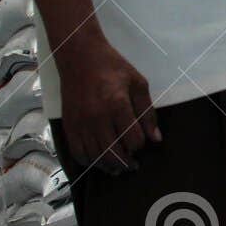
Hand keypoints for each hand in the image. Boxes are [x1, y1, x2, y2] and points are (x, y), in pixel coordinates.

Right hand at [55, 37, 162, 173]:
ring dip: (108, 166)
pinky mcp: (69, 125)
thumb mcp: (138, 84)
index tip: (141, 142)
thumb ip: (148, 112)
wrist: (80, 57)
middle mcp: (97, 117)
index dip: (140, 145)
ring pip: (95, 157)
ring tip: (118, 168)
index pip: (133, 139)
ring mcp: (80, 123)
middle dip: (126, 163)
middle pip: (113, 153)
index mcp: (117, 105)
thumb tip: (156, 138)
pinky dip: (89, 161)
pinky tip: (98, 161)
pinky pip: (78, 152)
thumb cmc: (113, 67)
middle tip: (133, 166)